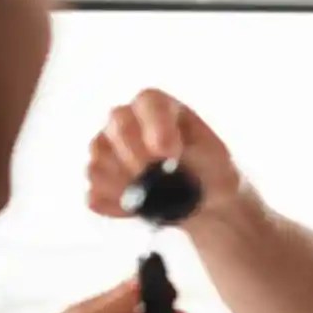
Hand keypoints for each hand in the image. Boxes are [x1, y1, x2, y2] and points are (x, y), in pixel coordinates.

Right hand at [87, 88, 243, 225]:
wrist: (203, 202)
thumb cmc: (212, 174)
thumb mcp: (219, 162)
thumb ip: (197, 161)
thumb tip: (159, 172)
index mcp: (162, 108)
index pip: (149, 102)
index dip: (156, 126)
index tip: (169, 154)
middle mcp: (129, 120)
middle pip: (118, 122)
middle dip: (136, 153)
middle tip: (155, 176)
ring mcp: (108, 148)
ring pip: (99, 156)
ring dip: (124, 182)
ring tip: (151, 197)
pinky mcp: (100, 180)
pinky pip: (94, 191)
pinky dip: (114, 205)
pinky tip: (136, 210)